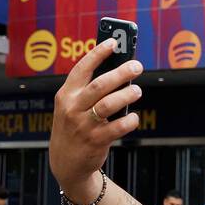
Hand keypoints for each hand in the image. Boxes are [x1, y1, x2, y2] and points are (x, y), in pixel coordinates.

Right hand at [48, 38, 143, 199]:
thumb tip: (118, 69)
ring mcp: (83, 125)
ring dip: (126, 95)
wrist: (66, 162)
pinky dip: (129, 120)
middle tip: (136, 66)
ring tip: (138, 91)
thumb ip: (88, 90)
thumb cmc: (75, 126)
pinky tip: (134, 117)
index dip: (98, 54)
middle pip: (99, 84)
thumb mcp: (72, 106)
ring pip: (108, 104)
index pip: (82, 69)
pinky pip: (117, 128)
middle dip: (120, 73)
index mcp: (66, 95)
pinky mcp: (95, 141)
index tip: (113, 42)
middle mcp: (72, 108)